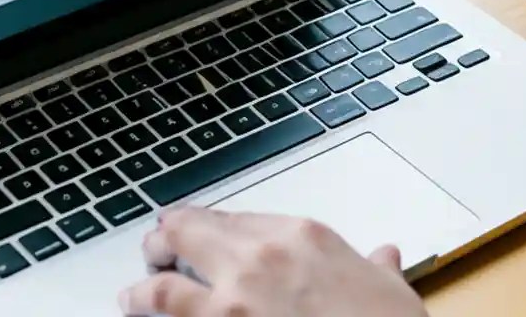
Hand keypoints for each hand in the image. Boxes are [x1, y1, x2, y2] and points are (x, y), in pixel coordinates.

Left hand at [119, 208, 428, 316]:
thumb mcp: (391, 289)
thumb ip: (376, 267)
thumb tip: (384, 257)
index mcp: (303, 237)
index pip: (238, 219)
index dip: (214, 228)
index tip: (205, 233)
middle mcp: (260, 258)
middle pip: (189, 230)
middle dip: (168, 239)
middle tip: (159, 248)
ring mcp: (233, 299)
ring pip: (163, 279)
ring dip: (145, 282)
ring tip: (135, 289)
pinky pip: (163, 313)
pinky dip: (144, 310)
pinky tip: (135, 310)